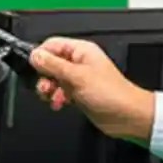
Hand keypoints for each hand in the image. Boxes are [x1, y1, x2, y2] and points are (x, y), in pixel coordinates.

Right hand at [28, 37, 156, 142]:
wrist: (127, 116)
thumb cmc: (112, 94)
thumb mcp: (77, 76)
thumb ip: (54, 65)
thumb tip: (35, 56)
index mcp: (81, 50)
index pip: (52, 45)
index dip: (41, 56)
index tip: (35, 69)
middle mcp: (79, 62)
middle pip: (50, 63)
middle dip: (44, 76)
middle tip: (45, 87)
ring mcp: (79, 78)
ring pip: (54, 79)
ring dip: (50, 89)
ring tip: (52, 97)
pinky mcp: (79, 93)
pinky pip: (60, 92)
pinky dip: (57, 98)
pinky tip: (60, 103)